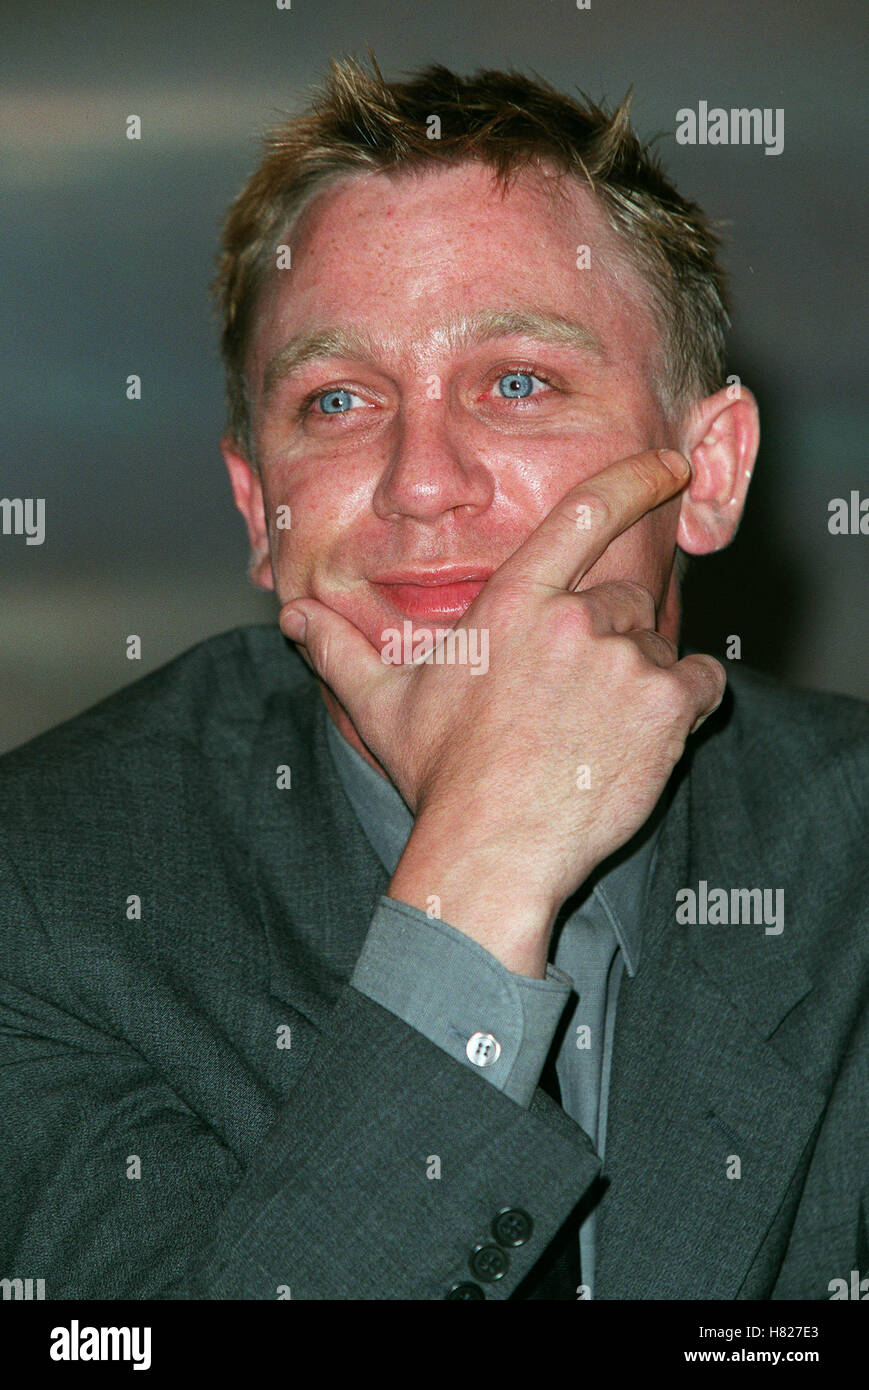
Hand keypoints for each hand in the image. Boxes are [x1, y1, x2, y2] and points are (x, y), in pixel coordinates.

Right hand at [279, 449, 724, 975]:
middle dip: (607, 637)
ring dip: (639, 680)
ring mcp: (624, 660)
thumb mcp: (382, 706)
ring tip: (594, 733)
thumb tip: (290, 616)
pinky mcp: (667, 705)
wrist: (491, 849)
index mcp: (514, 603)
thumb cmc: (439, 776)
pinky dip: (685, 706)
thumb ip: (339, 649)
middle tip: (575, 696)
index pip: (584, 514)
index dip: (635, 479)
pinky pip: (703, 684)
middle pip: (621, 601)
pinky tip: (641, 740)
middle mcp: (573, 619)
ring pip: (657, 649)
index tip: (669, 465)